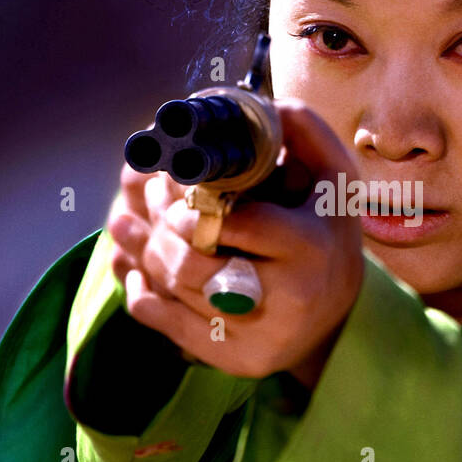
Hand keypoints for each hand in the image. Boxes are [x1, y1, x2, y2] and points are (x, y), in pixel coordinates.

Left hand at [106, 99, 364, 387]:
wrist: (339, 316)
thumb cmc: (328, 235)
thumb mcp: (334, 180)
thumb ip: (301, 132)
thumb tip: (253, 101)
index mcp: (310, 248)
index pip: (235, 224)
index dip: (194, 206)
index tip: (179, 187)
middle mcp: (287, 300)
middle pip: (192, 264)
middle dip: (159, 228)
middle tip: (145, 199)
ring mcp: (258, 337)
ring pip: (174, 291)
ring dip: (141, 251)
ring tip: (122, 223)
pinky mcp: (234, 360)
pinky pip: (166, 326)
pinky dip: (141, 292)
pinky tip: (134, 268)